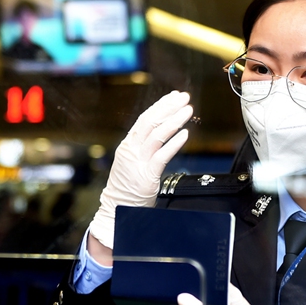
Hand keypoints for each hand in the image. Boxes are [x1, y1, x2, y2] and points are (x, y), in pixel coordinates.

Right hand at [89, 91, 192, 249]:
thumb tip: (159, 131)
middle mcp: (131, 150)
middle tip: (184, 98)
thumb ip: (143, 146)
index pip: (145, 119)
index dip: (161, 106)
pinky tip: (185, 134)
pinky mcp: (147, 175)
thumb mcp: (132, 161)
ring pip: (157, 135)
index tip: (174, 96)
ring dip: (174, 120)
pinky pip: (162, 155)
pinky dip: (174, 143)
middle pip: (150, 122)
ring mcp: (138, 161)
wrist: (117, 208)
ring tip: (188, 111)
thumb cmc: (127, 187)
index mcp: (128, 144)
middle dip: (168, 107)